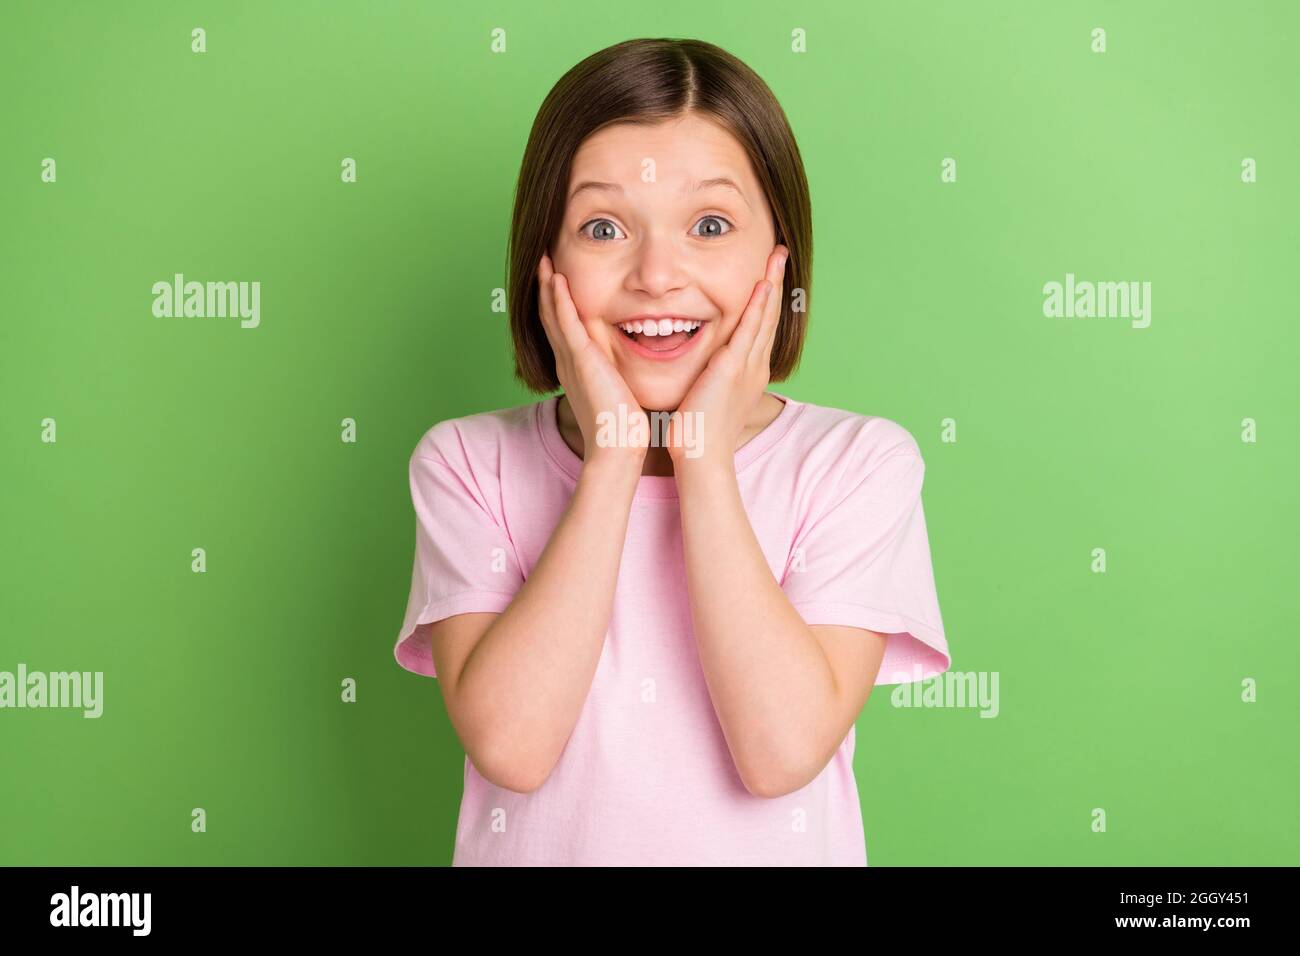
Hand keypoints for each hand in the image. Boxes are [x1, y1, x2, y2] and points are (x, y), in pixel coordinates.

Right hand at [537, 253, 649, 465]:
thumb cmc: (622, 427)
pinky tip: (557, 279)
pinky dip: (559, 299)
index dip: (557, 302)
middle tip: (543, 261)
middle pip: (550, 316)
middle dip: (547, 288)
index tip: (558, 278)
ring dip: (548, 285)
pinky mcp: (579, 359)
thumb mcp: (617, 392)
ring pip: (553, 314)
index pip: (562, 327)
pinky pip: (565, 322)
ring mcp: (571, 358)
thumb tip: (628, 370)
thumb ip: (617, 376)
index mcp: (576, 367)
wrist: (617, 446)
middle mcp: (568, 360)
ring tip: (544, 260)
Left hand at [665, 244, 788, 466]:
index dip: (765, 298)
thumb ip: (708, 376)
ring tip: (777, 256)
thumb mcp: (708, 396)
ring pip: (764, 317)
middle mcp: (754, 366)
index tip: (767, 273)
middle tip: (780, 254)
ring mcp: (747, 366)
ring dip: (771, 284)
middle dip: (775, 282)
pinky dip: (757, 306)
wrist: (700, 456)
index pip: (759, 326)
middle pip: (769, 315)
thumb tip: (701, 367)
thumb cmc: (698, 433)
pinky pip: (749, 330)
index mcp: (748, 371)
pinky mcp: (733, 368)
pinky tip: (761, 285)